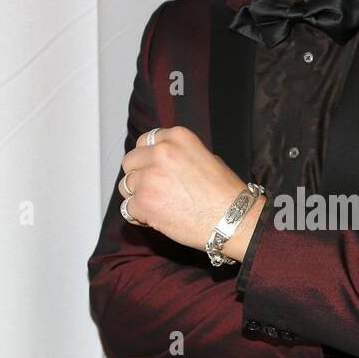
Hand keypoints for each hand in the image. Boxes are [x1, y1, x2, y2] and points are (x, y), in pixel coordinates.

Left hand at [119, 126, 255, 255]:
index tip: (152, 168)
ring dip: (137, 196)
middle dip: (138, 175)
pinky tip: (156, 218)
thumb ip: (179, 154)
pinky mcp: (143, 203)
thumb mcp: (207, 157)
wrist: (233, 220)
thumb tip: (160, 162)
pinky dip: (139, 215)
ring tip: (158, 205)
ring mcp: (148, 178)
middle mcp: (159, 152)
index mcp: (176, 137)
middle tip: (154, 189)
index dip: (147, 158)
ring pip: (125, 186)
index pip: (144, 141)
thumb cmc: (226, 193)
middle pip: (130, 162)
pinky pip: (127, 208)